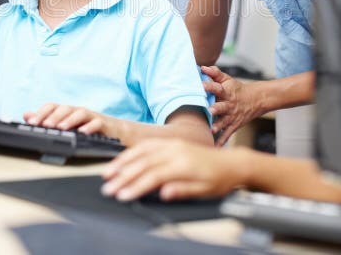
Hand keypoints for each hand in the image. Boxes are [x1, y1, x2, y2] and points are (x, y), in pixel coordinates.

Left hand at [23, 103, 122, 139]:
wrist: (116, 132)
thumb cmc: (88, 128)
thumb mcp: (66, 125)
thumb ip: (46, 120)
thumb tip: (27, 115)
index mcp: (67, 112)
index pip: (52, 106)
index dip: (42, 113)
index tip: (32, 123)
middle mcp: (78, 111)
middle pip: (65, 108)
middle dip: (54, 117)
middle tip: (45, 126)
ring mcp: (91, 116)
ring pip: (80, 112)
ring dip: (70, 120)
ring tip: (61, 128)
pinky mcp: (104, 124)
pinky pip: (97, 123)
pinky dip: (90, 127)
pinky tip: (83, 132)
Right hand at [101, 138, 245, 200]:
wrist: (232, 163)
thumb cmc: (219, 180)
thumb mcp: (205, 191)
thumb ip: (183, 190)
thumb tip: (163, 193)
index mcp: (183, 164)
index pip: (153, 176)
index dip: (136, 186)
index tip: (122, 196)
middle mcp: (176, 151)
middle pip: (143, 163)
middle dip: (123, 176)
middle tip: (108, 188)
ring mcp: (172, 144)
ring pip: (142, 151)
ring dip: (123, 161)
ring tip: (108, 173)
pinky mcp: (171, 143)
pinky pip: (148, 144)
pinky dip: (132, 152)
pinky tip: (123, 159)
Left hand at [201, 65, 261, 145]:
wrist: (256, 100)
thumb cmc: (237, 89)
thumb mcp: (227, 79)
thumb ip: (214, 73)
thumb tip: (202, 67)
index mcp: (226, 92)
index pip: (217, 88)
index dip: (209, 86)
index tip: (201, 85)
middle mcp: (229, 104)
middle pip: (222, 106)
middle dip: (216, 109)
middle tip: (210, 110)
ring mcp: (232, 116)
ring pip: (224, 122)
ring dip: (218, 126)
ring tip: (211, 130)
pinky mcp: (234, 125)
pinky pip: (227, 135)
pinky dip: (221, 142)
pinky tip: (214, 148)